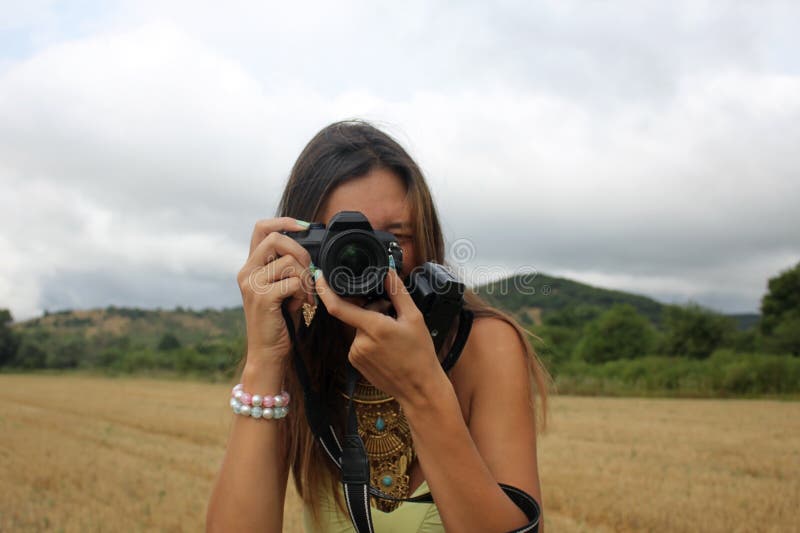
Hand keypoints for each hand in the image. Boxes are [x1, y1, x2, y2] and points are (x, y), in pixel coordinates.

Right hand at [237, 217, 314, 364]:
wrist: (269, 352)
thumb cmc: (280, 321)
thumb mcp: (282, 288)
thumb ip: (288, 268)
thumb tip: (309, 250)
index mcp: (251, 266)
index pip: (261, 227)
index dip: (284, 221)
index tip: (306, 227)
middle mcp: (247, 271)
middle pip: (275, 238)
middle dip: (301, 252)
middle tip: (310, 272)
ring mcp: (252, 284)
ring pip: (289, 262)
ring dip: (306, 279)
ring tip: (306, 296)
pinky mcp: (262, 297)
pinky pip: (293, 281)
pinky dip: (304, 293)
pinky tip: (301, 306)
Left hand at [313, 266, 444, 404]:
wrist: (419, 389)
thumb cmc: (420, 354)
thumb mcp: (415, 318)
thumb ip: (398, 292)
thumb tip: (387, 272)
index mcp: (374, 328)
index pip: (338, 307)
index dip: (325, 290)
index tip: (320, 276)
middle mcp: (360, 342)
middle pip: (357, 314)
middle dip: (373, 309)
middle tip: (394, 315)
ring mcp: (356, 354)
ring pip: (359, 328)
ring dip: (372, 325)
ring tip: (393, 335)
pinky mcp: (356, 363)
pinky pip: (360, 342)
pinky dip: (371, 339)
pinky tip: (387, 346)